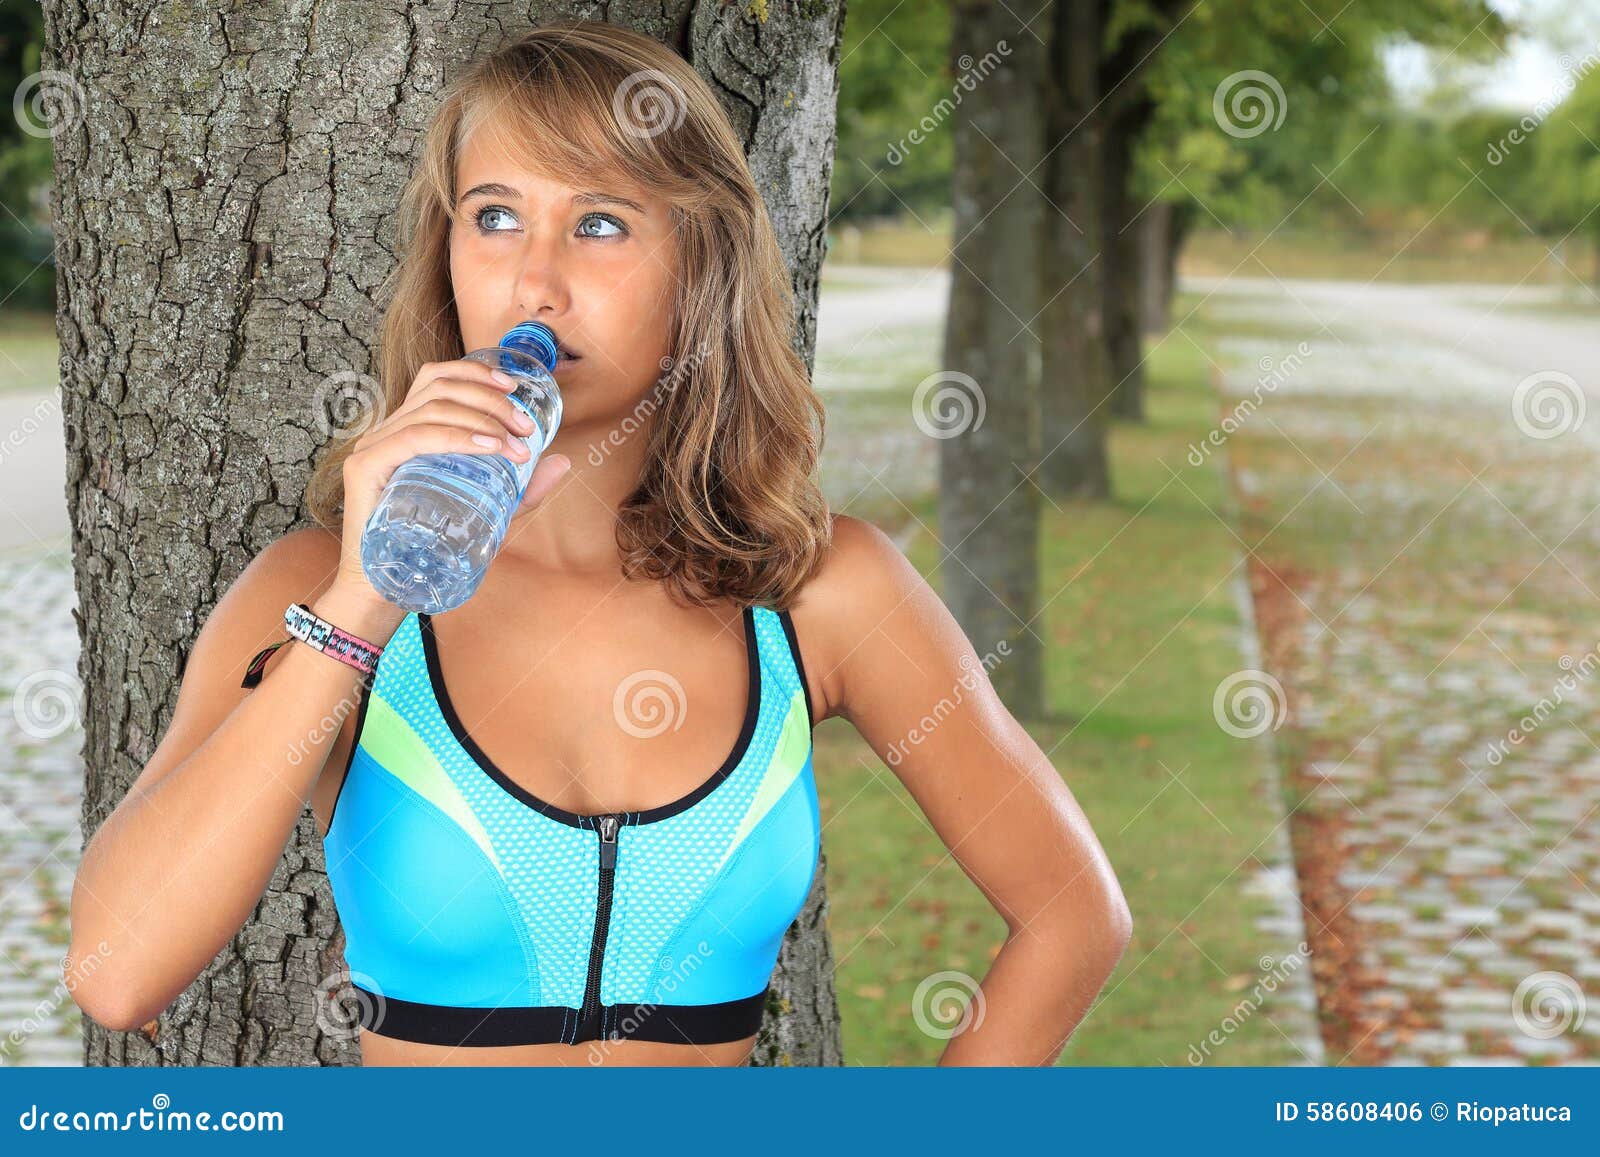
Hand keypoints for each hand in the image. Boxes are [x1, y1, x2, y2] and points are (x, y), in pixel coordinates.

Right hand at [331, 358, 572, 602]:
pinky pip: (415, 438)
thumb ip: (522, 487)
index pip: (437, 378)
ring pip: (433, 408)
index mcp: (408, 429)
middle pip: (440, 386)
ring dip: (483, 419)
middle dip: (491, 400)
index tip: (516, 388)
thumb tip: (563, 461)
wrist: (387, 588)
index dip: (477, 373)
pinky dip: (457, 437)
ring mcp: (374, 446)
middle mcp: (387, 430)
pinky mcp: (367, 467)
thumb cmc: (433, 546)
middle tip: (526, 428)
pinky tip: (488, 448)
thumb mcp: (487, 509)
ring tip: (515, 445)